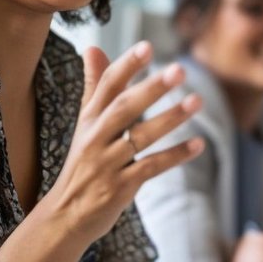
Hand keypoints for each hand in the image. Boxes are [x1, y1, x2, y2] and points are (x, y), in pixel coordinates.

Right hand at [38, 43, 203, 243]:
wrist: (65, 215)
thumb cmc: (82, 164)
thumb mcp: (85, 125)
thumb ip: (95, 87)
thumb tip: (92, 47)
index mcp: (89, 119)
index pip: (107, 86)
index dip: (126, 65)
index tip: (147, 46)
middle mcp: (95, 138)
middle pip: (124, 108)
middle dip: (152, 88)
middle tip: (179, 70)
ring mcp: (106, 163)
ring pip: (140, 136)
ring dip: (170, 118)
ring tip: (196, 101)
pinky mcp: (119, 187)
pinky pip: (150, 167)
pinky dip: (174, 156)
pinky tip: (198, 145)